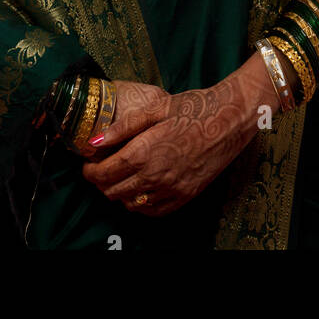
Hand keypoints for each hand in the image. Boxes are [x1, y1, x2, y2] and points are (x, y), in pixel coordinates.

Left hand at [82, 60, 266, 216]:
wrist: (230, 119)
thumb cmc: (193, 108)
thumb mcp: (156, 108)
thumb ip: (123, 127)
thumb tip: (94, 141)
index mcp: (143, 152)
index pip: (102, 174)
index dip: (89, 170)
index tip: (88, 163)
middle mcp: (154, 176)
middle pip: (112, 192)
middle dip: (101, 181)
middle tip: (102, 168)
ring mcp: (170, 190)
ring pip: (130, 204)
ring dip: (119, 193)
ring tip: (121, 175)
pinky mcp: (185, 197)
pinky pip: (153, 211)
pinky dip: (140, 204)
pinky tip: (141, 188)